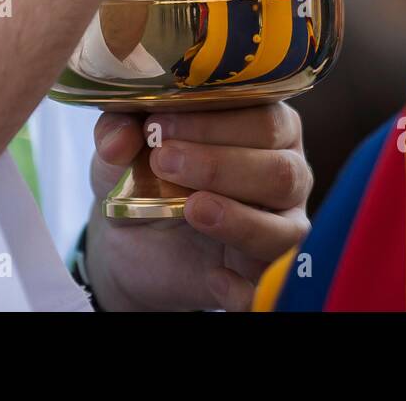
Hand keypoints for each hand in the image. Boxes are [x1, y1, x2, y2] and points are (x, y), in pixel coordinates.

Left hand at [82, 104, 311, 311]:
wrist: (132, 235)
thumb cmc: (146, 172)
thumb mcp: (123, 144)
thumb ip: (119, 129)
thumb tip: (118, 140)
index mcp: (267, 127)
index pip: (263, 119)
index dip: (214, 122)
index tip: (160, 125)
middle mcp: (287, 173)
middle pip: (282, 171)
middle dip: (221, 166)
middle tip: (164, 162)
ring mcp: (282, 226)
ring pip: (287, 229)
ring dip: (240, 221)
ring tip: (192, 209)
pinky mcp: (263, 272)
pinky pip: (271, 286)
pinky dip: (245, 287)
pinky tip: (213, 277)